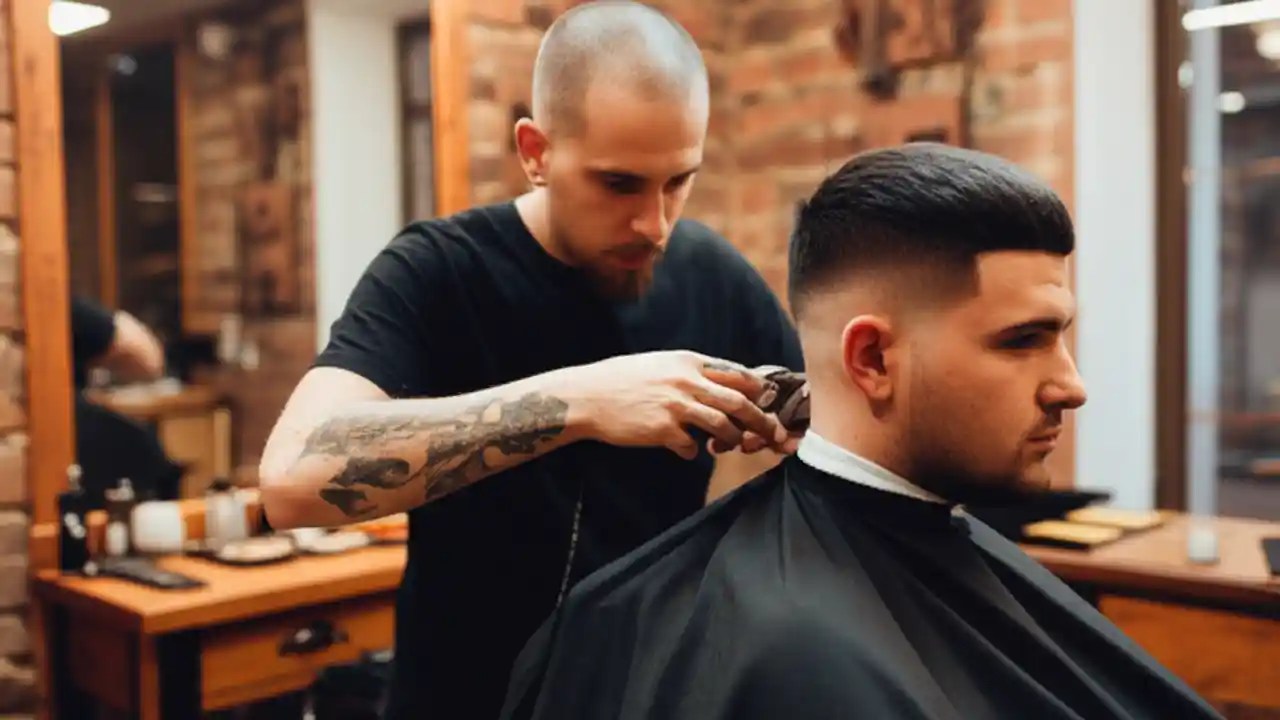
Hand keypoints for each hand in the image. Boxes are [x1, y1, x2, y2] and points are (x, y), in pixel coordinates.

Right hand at [554, 350, 790, 459]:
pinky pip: (691, 446)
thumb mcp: (659, 364)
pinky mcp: (663, 430)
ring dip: (733, 439)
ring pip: (723, 425)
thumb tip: (717, 385)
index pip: (736, 374)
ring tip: (732, 445)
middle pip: (739, 401)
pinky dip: (693, 451)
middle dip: (761, 419)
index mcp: (688, 362)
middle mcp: (686, 381)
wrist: (587, 396)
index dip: (758, 389)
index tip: (768, 401)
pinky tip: (686, 451)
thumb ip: (688, 372)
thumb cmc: (620, 379)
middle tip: (773, 433)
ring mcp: (676, 406)